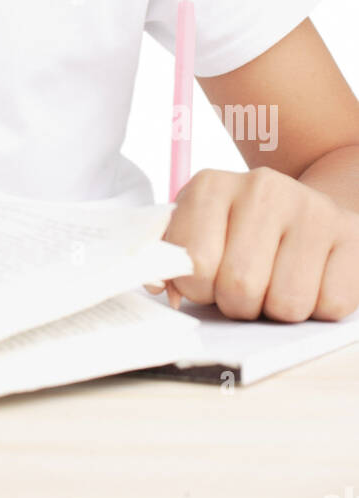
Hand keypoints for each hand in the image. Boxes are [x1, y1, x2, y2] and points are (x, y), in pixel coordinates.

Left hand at [142, 166, 358, 321]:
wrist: (303, 208)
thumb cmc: (239, 234)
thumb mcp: (196, 233)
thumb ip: (169, 259)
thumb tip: (157, 285)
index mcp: (210, 186)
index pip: (194, 264)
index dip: (198, 290)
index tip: (207, 281)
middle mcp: (261, 187)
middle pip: (241, 287)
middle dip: (238, 305)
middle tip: (245, 290)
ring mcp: (311, 208)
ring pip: (287, 303)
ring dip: (279, 311)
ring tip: (277, 284)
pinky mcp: (351, 235)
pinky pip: (332, 304)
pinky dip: (319, 308)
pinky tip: (311, 280)